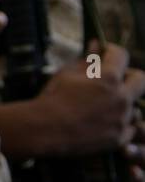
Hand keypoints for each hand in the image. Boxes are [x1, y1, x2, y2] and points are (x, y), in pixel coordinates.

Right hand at [23, 43, 144, 157]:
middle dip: (129, 76)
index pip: (121, 55)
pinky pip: (132, 128)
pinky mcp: (121, 137)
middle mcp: (121, 97)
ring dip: (125, 103)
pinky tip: (107, 122)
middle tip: (114, 80)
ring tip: (107, 106)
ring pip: (136, 106)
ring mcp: (123, 118)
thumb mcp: (66, 73)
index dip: (113, 51)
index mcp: (108, 77)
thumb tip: (96, 44)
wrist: (46, 129)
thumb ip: (86, 59)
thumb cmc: (53, 98)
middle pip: (140, 80)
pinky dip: (122, 124)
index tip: (106, 53)